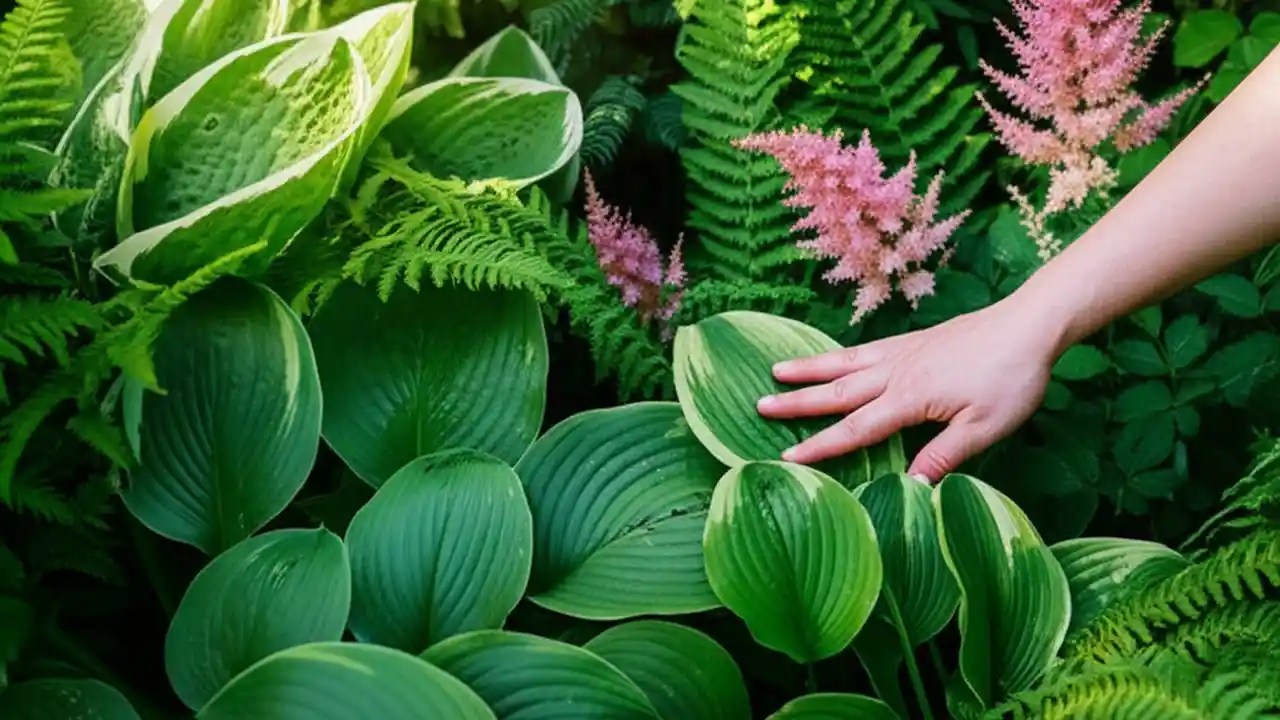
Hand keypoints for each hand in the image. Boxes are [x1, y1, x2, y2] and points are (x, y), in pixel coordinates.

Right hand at [756, 301, 1060, 481]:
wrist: (1029, 325)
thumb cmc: (1010, 379)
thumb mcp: (984, 428)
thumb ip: (942, 457)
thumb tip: (908, 489)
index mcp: (909, 398)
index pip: (856, 428)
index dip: (821, 445)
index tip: (787, 456)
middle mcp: (896, 373)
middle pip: (838, 391)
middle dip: (797, 402)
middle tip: (759, 406)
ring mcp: (903, 353)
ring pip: (845, 364)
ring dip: (809, 369)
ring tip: (775, 370)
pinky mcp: (914, 341)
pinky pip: (865, 349)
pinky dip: (840, 354)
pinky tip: (832, 357)